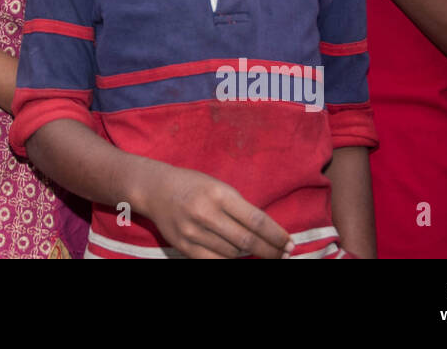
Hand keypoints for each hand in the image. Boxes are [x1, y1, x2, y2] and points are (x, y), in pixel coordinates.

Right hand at [139, 162, 292, 258]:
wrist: (156, 189)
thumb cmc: (194, 185)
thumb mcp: (219, 187)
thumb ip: (241, 208)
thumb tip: (268, 234)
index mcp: (218, 194)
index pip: (256, 220)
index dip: (276, 235)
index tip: (290, 243)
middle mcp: (205, 213)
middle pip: (247, 241)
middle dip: (270, 251)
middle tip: (284, 255)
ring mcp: (193, 232)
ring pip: (232, 254)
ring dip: (250, 255)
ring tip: (259, 251)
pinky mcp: (183, 247)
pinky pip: (214, 261)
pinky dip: (230, 261)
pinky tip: (239, 257)